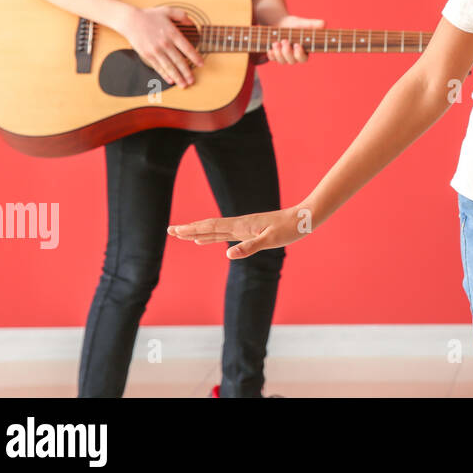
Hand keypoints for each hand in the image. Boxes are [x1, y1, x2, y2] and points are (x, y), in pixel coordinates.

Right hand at [121, 5, 203, 87]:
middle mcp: (165, 43)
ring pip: (169, 66)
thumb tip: (191, 22)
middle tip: (192, 80)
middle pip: (179, 61)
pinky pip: (158, 67)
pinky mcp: (147, 55)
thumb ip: (181, 16)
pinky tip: (170, 80)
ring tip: (183, 84)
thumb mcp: (168, 11)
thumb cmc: (149, 15)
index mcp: (172, 33)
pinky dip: (165, 74)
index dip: (195, 57)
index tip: (201, 64)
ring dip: (177, 77)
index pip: (187, 48)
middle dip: (187, 72)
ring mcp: (155, 50)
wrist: (130, 20)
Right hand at [167, 206, 311, 259]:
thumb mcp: (272, 240)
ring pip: (214, 230)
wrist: (303, 218)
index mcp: (241, 226)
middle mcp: (239, 224)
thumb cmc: (289, 229)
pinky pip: (224, 234)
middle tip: (170, 231)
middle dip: (189, 229)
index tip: (175, 230)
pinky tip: (205, 240)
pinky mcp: (248, 230)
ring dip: (197, 232)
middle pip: (208, 226)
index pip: (211, 227)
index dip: (193, 229)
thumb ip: (250, 247)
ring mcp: (243, 227)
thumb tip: (228, 254)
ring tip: (182, 235)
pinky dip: (211, 236)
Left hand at [265, 15, 325, 63]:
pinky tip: (270, 48)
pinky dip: (271, 54)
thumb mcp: (302, 23)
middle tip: (284, 41)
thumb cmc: (294, 24)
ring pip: (281, 61)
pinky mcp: (275, 55)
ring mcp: (284, 56)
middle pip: (292, 61)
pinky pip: (272, 59)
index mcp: (303, 51)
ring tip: (276, 42)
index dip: (300, 54)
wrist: (280, 22)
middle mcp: (294, 56)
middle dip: (287, 52)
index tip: (297, 45)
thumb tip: (323, 24)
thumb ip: (312, 24)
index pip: (303, 59)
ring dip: (278, 53)